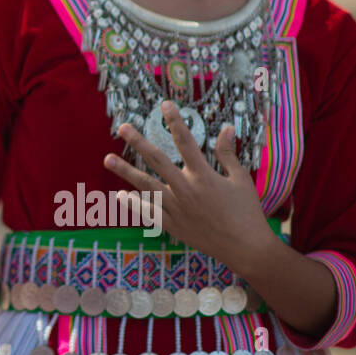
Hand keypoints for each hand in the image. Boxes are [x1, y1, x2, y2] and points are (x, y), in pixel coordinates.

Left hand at [103, 100, 274, 272]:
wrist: (247, 249)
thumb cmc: (247, 212)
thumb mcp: (240, 179)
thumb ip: (228, 154)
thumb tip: (226, 127)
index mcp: (204, 176)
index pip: (186, 142)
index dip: (175, 121)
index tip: (165, 105)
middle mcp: (187, 190)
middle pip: (158, 161)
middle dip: (139, 142)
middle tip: (123, 127)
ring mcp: (178, 209)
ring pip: (147, 186)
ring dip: (126, 172)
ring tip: (108, 159)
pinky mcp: (174, 227)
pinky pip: (150, 213)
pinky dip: (135, 204)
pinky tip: (121, 195)